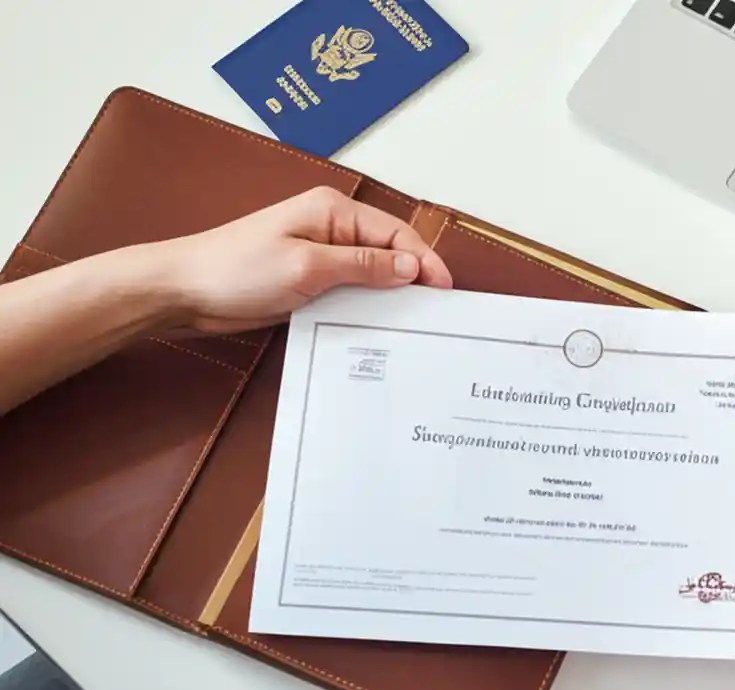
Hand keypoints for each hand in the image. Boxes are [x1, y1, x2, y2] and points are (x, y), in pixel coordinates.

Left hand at [147, 186, 452, 333]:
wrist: (182, 292)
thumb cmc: (234, 269)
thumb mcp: (307, 266)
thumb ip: (363, 265)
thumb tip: (410, 265)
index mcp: (333, 211)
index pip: (396, 233)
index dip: (424, 260)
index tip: (445, 290)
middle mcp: (331, 228)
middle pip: (389, 251)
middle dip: (414, 277)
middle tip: (437, 311)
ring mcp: (320, 254)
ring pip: (373, 273)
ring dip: (391, 294)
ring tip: (415, 322)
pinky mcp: (309, 280)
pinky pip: (351, 290)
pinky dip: (368, 305)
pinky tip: (379, 326)